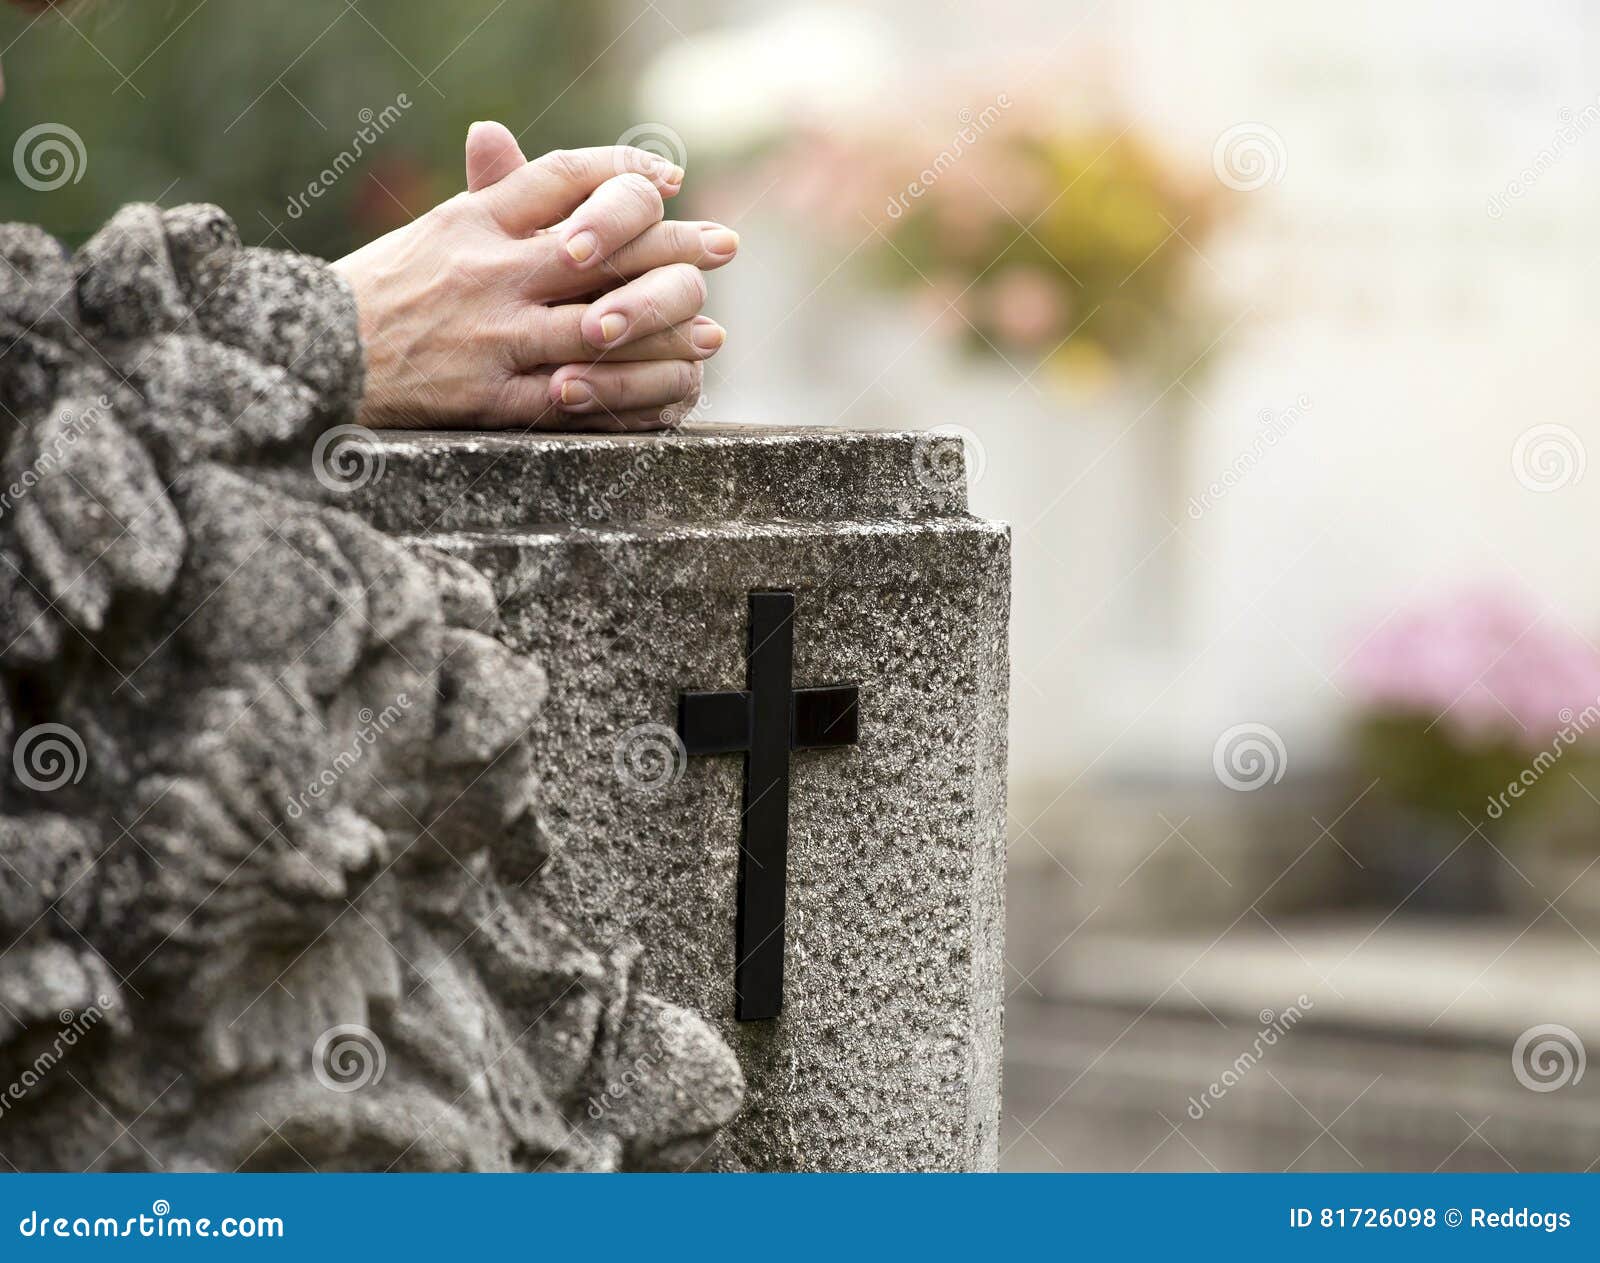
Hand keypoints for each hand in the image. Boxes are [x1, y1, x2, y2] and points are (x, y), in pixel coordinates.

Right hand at [332, 126, 737, 430]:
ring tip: (710, 332)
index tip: (669, 181)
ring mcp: (490, 335)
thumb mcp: (430, 229)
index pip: (562, 177)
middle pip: (599, 247)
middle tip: (726, 244)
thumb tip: (499, 135)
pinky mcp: (487, 396)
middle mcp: (488, 271)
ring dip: (662, 329)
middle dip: (672, 246)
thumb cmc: (382, 290)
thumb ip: (482, 193)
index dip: (622, 173)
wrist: (312, 354)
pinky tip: (666, 394)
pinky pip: (574, 397)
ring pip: (598, 327)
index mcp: (474, 220)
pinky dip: (626, 396)